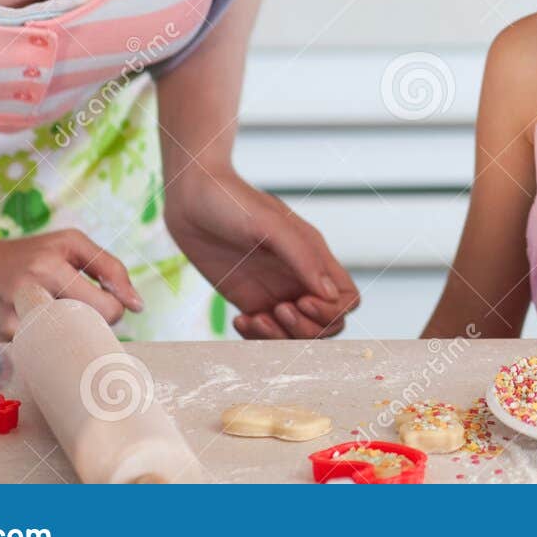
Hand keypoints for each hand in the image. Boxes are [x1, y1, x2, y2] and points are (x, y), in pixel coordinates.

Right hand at [0, 227, 143, 340]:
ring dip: (69, 333)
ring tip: (55, 314)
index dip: (115, 309)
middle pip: (89, 330)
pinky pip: (40, 352)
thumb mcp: (69, 243)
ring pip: (66, 345)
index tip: (105, 302)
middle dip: (95, 323)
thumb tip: (138, 304)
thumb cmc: (26, 254)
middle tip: (82, 309)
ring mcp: (11, 324)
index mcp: (50, 268)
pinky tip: (32, 324)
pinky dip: (45, 341)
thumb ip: (109, 268)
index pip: (108, 309)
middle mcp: (29, 296)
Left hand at [164, 167, 358, 338]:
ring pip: (298, 333)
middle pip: (327, 323)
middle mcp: (299, 276)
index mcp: (313, 255)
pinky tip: (240, 320)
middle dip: (308, 328)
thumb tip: (330, 294)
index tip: (302, 300)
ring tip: (255, 318)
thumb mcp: (269, 224)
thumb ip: (303, 257)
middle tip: (277, 309)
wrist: (190, 198)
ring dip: (281, 337)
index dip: (332, 310)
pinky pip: (266, 334)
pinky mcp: (249, 299)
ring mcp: (275, 290)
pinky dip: (257, 338)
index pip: (346, 299)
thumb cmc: (232, 201)